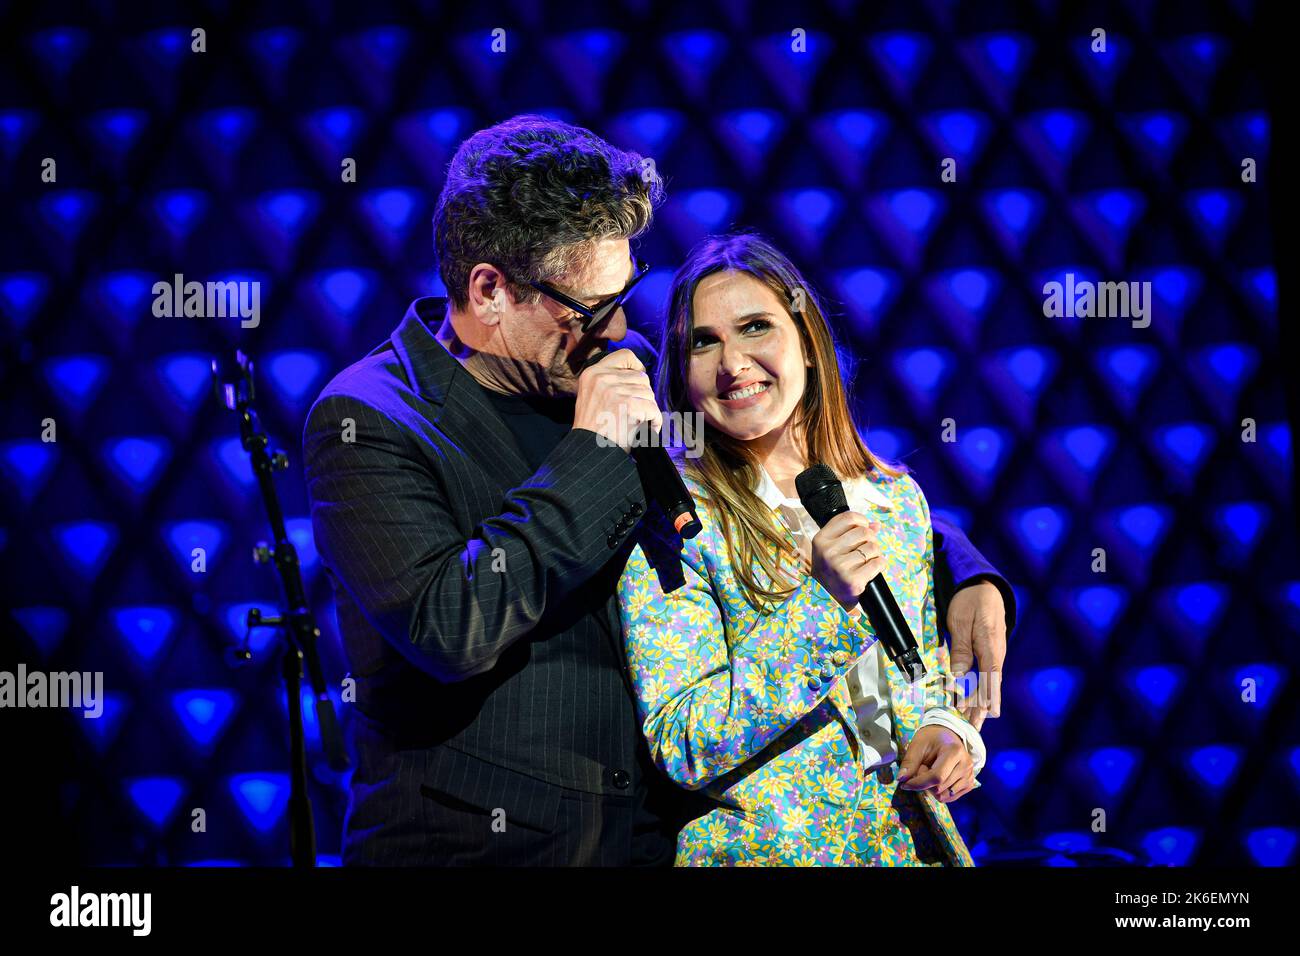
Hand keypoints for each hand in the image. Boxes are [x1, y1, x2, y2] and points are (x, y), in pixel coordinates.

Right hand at [572, 348, 661, 451]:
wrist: (588, 451)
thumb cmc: (593, 428)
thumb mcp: (592, 395)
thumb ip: (609, 380)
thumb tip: (640, 374)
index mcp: (592, 373)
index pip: (625, 355)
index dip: (637, 366)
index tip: (639, 380)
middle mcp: (602, 378)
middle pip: (641, 377)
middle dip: (643, 394)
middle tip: (636, 411)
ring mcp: (614, 390)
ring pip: (649, 393)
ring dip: (649, 408)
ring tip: (638, 421)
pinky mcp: (627, 405)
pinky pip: (653, 408)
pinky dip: (655, 420)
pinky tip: (649, 428)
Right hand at [810, 511, 883, 612]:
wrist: (825, 599)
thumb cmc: (830, 571)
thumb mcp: (832, 549)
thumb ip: (851, 533)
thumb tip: (876, 525)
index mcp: (821, 539)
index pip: (849, 517)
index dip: (862, 521)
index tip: (863, 528)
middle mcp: (828, 552)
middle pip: (864, 532)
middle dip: (871, 539)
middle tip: (867, 549)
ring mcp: (839, 567)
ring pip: (873, 547)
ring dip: (876, 553)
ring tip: (868, 560)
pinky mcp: (853, 581)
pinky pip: (878, 563)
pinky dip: (880, 564)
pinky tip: (871, 569)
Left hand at [897, 725, 974, 803]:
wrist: (946, 736)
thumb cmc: (931, 739)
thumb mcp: (917, 745)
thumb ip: (909, 762)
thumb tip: (901, 779)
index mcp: (955, 752)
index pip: (937, 777)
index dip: (918, 783)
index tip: (905, 783)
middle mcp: (966, 765)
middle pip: (939, 788)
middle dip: (924, 782)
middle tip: (921, 768)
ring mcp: (969, 776)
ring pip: (944, 796)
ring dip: (931, 788)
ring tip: (930, 772)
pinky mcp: (969, 784)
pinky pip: (950, 798)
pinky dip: (939, 792)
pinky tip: (937, 779)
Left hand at [947, 580, 1005, 729]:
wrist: (983, 588)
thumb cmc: (971, 602)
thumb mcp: (960, 622)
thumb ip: (960, 649)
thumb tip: (958, 675)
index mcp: (990, 646)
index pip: (991, 677)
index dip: (989, 697)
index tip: (988, 714)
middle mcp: (996, 653)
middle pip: (990, 685)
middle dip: (981, 707)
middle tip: (973, 728)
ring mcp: (994, 654)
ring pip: (987, 682)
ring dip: (979, 701)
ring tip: (970, 721)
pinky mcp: (989, 653)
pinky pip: (985, 675)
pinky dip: (979, 690)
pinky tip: (971, 701)